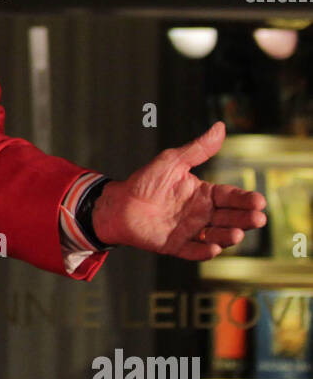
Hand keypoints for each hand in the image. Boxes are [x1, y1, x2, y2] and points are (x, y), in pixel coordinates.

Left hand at [91, 120, 266, 258]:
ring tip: (236, 233)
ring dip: (228, 236)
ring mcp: (190, 231)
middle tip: (258, 219)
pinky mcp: (176, 246)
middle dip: (245, 219)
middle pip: (229, 218)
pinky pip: (193, 251)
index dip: (245, 200)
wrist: (119, 204)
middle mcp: (202, 214)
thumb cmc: (145, 181)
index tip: (259, 201)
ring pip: (216, 236)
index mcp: (204, 194)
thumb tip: (220, 127)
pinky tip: (212, 248)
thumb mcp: (172, 161)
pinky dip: (203, 251)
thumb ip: (197, 149)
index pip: (230, 197)